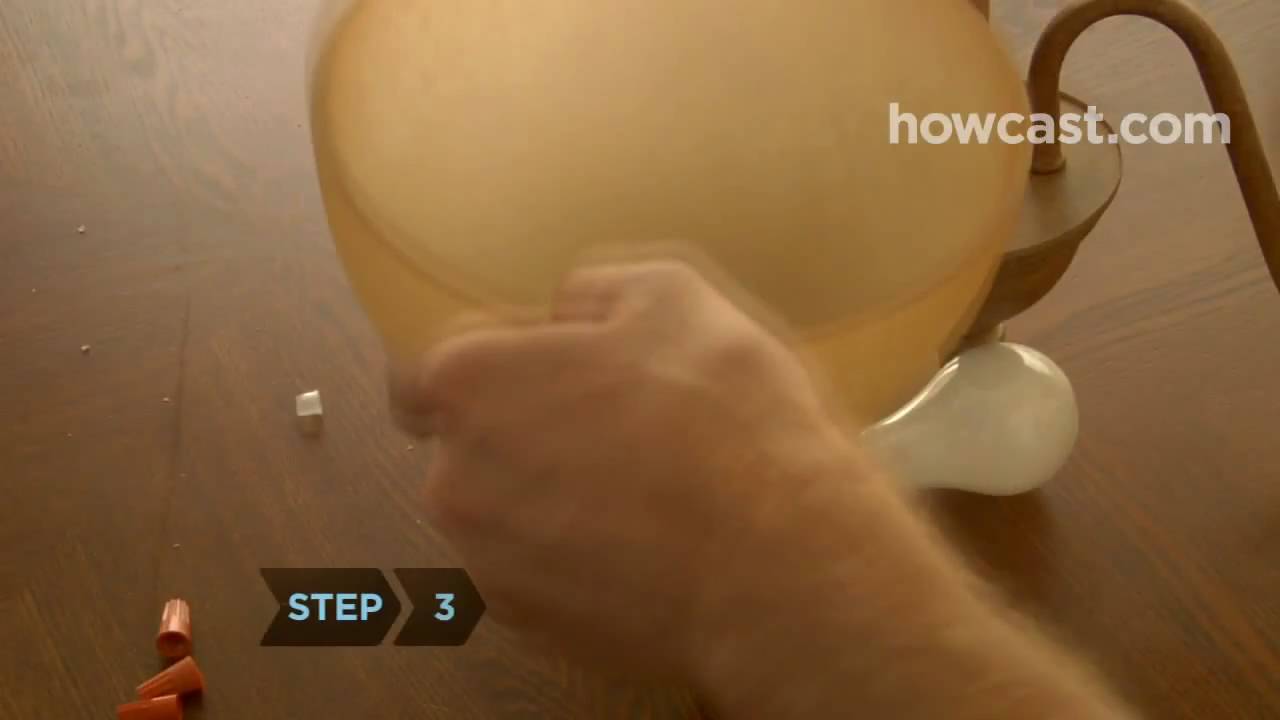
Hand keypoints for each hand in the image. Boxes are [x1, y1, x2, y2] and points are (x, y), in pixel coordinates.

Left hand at [389, 259, 884, 678]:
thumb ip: (593, 291)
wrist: (777, 569)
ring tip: (644, 493)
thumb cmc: (722, 421)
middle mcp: (455, 479)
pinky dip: (575, 558)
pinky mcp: (532, 626)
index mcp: (471, 386)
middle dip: (528, 431)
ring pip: (506, 512)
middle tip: (619, 427)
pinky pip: (539, 572)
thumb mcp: (672, 297)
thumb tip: (568, 313)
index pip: (429, 372)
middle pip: (474, 444)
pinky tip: (646, 547)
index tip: (540, 374)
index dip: (490, 367)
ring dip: (552, 497)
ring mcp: (489, 564)